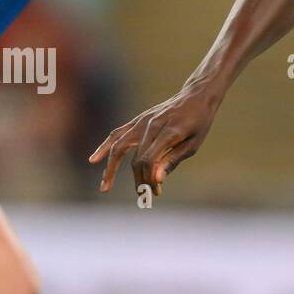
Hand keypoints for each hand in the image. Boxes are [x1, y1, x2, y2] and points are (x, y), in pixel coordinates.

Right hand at [89, 84, 219, 195]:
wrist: (195, 96)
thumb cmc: (199, 122)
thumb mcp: (193, 144)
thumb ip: (173, 160)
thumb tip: (156, 179)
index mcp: (168, 132)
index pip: (150, 160)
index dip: (150, 179)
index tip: (156, 192)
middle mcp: (151, 126)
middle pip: (136, 159)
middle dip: (139, 180)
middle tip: (143, 196)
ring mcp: (142, 122)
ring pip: (119, 146)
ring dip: (110, 168)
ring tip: (105, 187)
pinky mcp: (137, 120)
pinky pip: (117, 134)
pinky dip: (105, 147)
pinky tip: (94, 160)